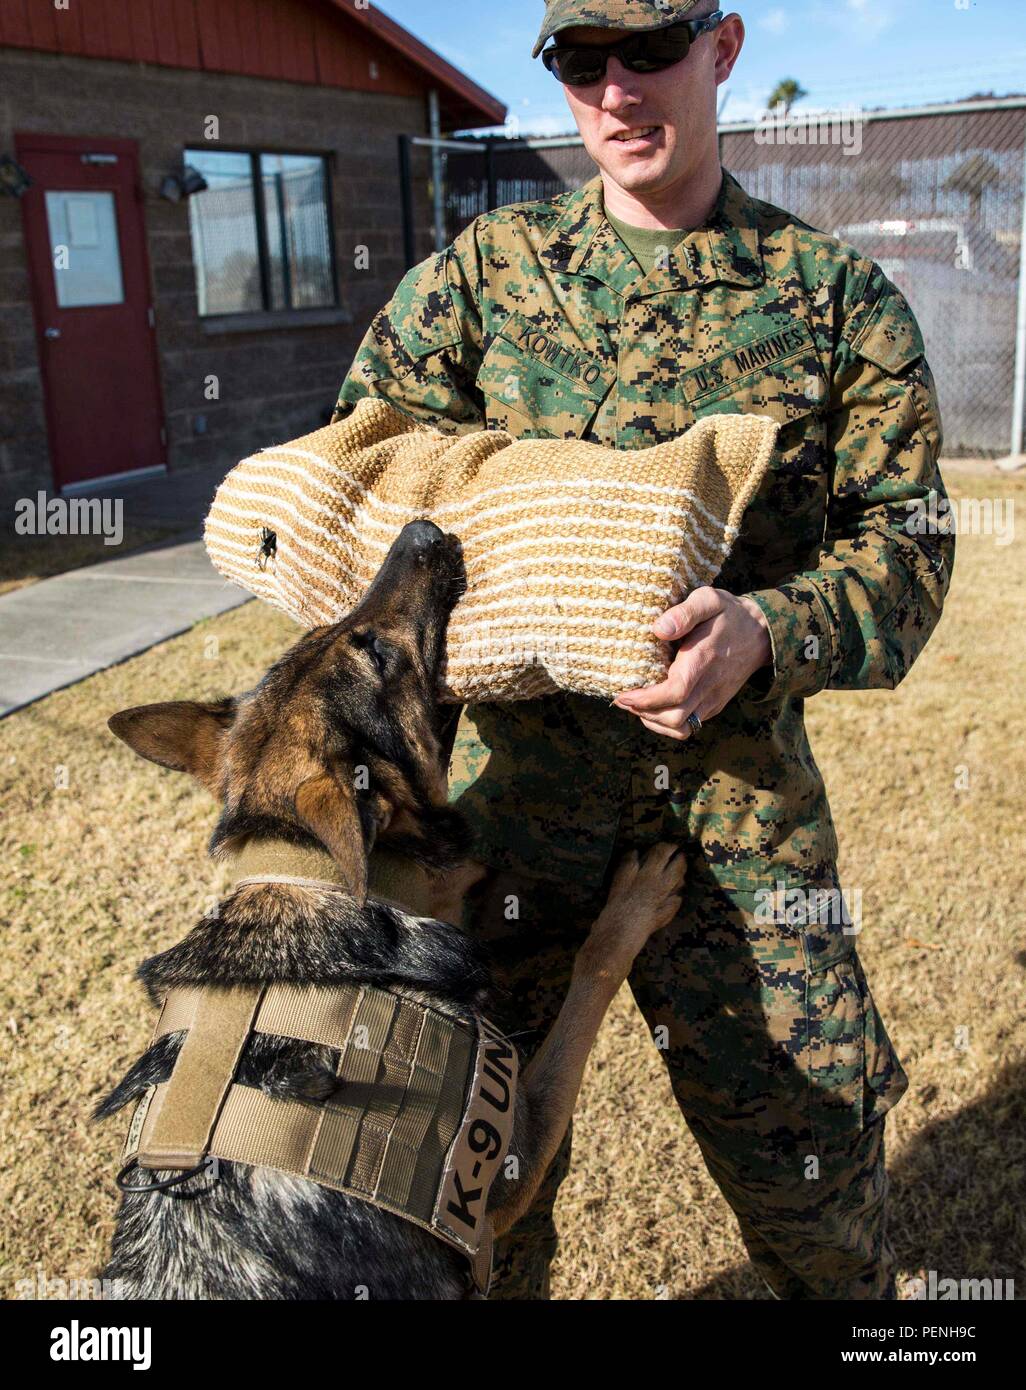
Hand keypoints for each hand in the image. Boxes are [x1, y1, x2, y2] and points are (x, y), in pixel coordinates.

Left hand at [612, 587, 771, 740]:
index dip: (647, 699)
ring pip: (681, 728)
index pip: (676, 692)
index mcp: (704, 659)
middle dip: (644, 713)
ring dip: (654, 722)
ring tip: (636, 706)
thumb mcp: (709, 600)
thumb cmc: (729, 613)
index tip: (624, 694)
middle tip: (623, 699)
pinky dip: (666, 722)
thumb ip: (685, 612)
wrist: (761, 633)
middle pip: (675, 718)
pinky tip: (653, 707)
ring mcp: (713, 698)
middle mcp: (710, 685)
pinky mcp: (714, 705)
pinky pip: (689, 725)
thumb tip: (658, 629)